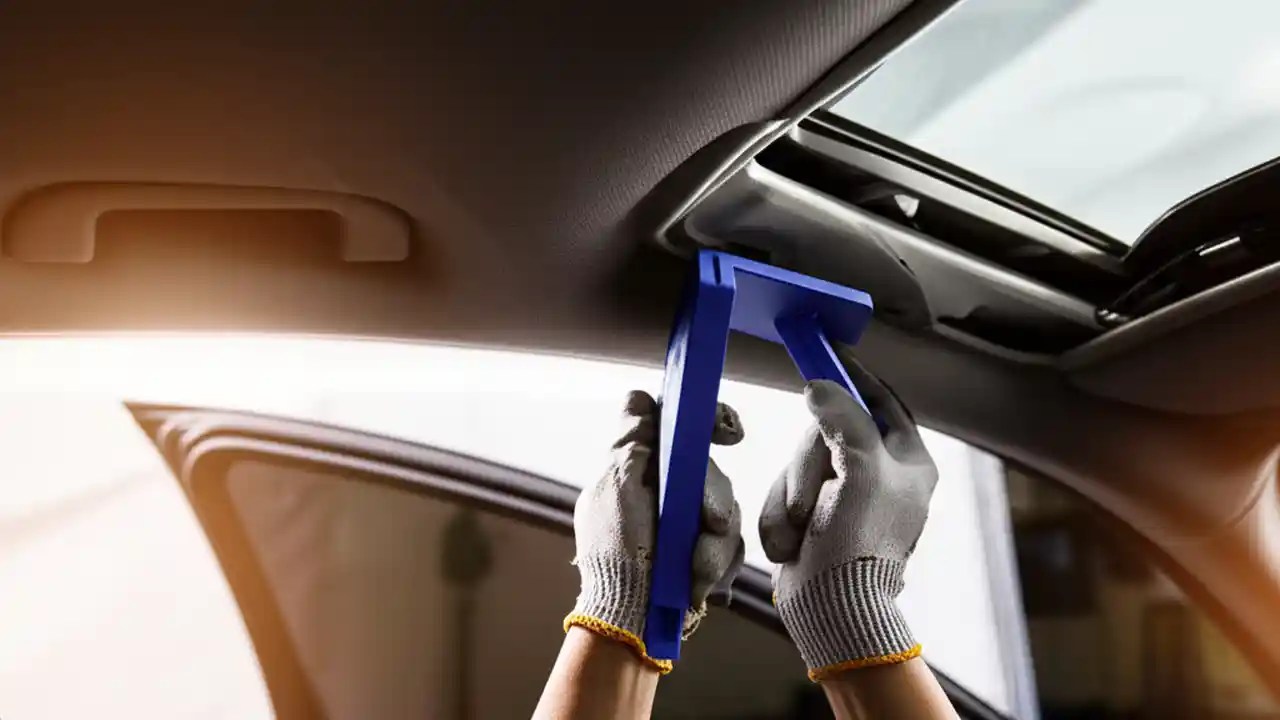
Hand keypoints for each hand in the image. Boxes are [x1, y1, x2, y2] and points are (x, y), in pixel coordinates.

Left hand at [566, 390, 745, 672]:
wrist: (630, 618)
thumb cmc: (615, 553)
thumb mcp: (615, 489)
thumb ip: (631, 442)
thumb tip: (638, 399)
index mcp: (644, 466)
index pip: (681, 424)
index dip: (710, 419)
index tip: (729, 433)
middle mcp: (669, 489)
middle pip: (709, 472)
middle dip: (713, 499)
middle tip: (710, 522)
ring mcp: (690, 522)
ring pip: (726, 511)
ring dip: (712, 543)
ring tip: (695, 570)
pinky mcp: (707, 551)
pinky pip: (731, 546)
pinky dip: (716, 564)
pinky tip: (699, 582)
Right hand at [759, 358, 937, 680]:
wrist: (830, 611)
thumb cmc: (859, 545)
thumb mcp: (860, 469)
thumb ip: (843, 417)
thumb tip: (820, 385)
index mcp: (908, 463)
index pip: (881, 401)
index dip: (854, 377)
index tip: (827, 354)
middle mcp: (878, 477)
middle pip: (826, 433)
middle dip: (807, 466)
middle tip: (809, 497)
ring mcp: (843, 499)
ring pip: (797, 465)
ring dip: (789, 497)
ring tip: (800, 530)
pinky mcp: (811, 519)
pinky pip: (781, 495)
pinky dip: (778, 518)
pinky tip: (791, 544)